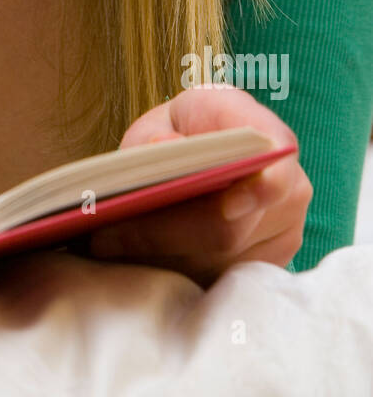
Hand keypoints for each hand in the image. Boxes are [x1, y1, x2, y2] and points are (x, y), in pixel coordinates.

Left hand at [84, 83, 311, 285]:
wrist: (210, 143)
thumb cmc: (188, 129)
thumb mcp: (170, 116)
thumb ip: (166, 133)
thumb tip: (160, 149)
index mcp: (271, 140)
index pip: (277, 173)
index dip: (256, 193)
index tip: (226, 206)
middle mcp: (291, 191)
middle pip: (228, 231)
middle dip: (161, 235)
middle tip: (105, 235)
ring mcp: (283, 235)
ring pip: (215, 263)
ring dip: (158, 258)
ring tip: (108, 245)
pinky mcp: (266, 267)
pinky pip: (215, 280)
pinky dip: (172, 271)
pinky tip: (136, 258)